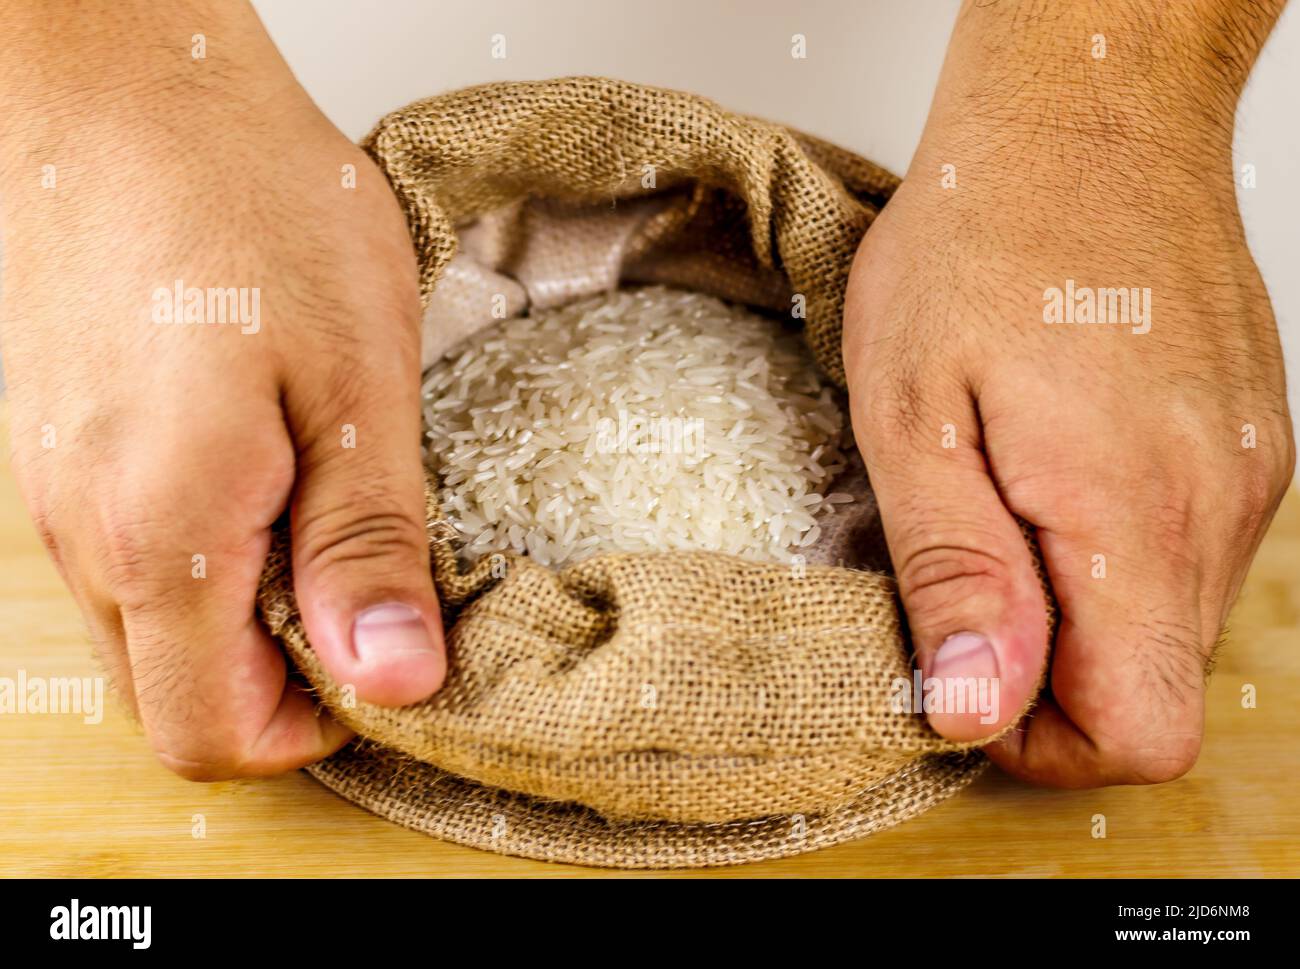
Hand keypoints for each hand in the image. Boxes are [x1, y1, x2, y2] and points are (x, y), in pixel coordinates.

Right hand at [0, 5, 444, 778]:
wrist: (126, 87)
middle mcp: (84, 535)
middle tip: (367, 564)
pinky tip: (262, 455)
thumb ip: (365, 544)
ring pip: (153, 627)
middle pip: (176, 694)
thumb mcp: (357, 382)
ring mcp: (55, 494)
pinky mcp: (58, 449)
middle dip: (285, 671)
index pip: (214, 733)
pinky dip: (205, 547)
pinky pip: (129, 553)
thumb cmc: (250, 207)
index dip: (314, 722)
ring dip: (249, 603)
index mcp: (165, 534)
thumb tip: (392, 679)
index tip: (388, 646)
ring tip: (320, 491)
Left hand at [843, 0, 1293, 785]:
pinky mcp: (1244, 444)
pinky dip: (1112, 552)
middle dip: (1048, 677)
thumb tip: (975, 708)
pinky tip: (1049, 470)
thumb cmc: (980, 242)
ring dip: (1077, 609)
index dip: (1040, 740)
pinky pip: (1184, 553)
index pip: (1137, 732)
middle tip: (959, 579)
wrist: (1087, 118)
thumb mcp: (913, 413)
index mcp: (1131, 516)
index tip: (962, 671)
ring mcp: (1245, 475)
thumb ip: (956, 571)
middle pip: (1154, 690)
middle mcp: (1217, 509)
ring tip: (998, 505)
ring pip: (1168, 624)